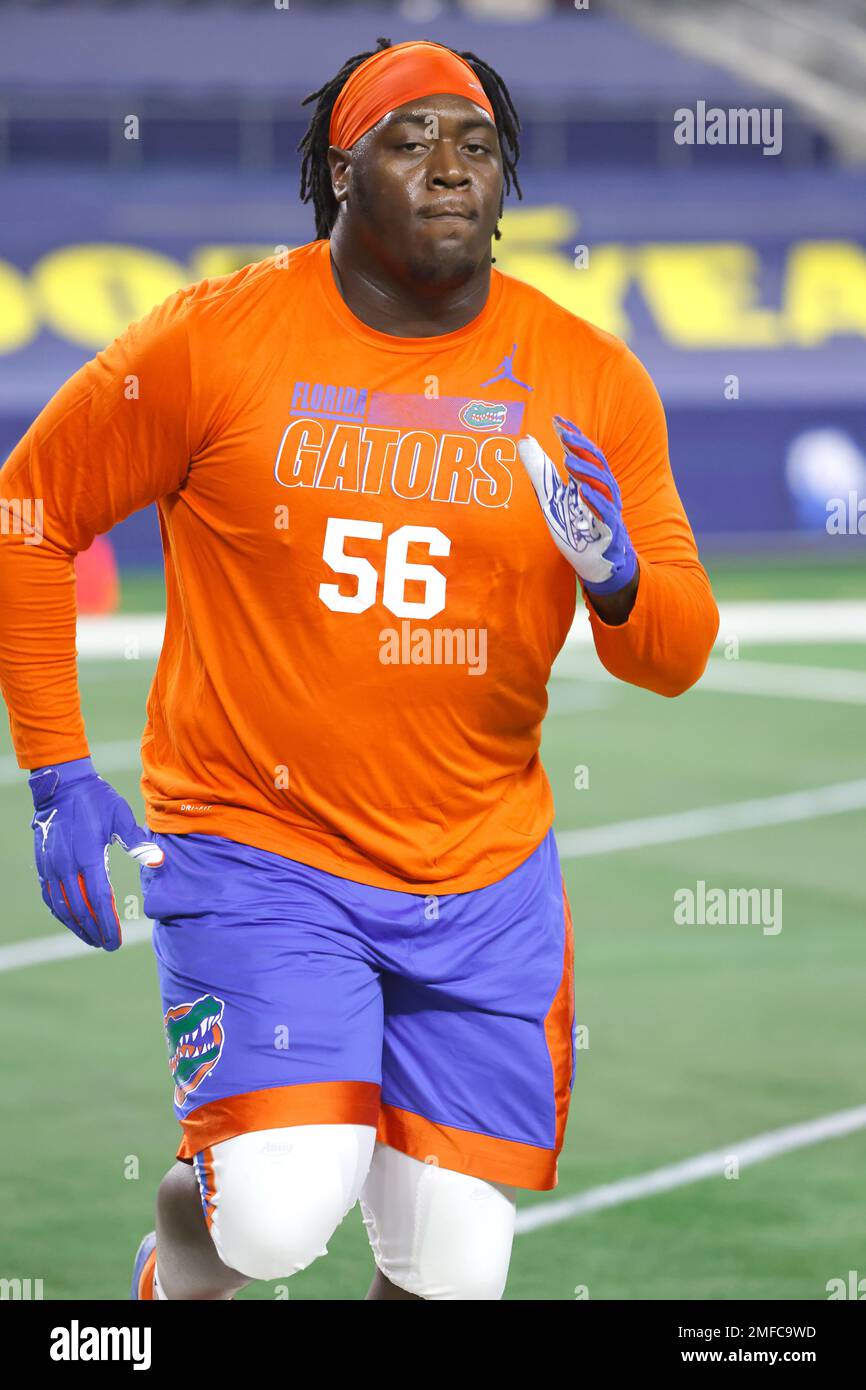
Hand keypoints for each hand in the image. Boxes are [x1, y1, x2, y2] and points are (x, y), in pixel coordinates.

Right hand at [28, 755, 164, 949]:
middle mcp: (65, 866)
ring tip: (90, 938)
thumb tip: (160, 861)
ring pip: (61, 906)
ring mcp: (51, 866)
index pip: (98, 900)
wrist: (62, 785)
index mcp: (87, 857)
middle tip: (107, 946)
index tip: (115, 941)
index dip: (106, 923)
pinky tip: (70, 919)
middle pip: (79, 909)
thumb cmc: (96, 800)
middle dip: (93, 930)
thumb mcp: (120, 817)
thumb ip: (137, 842)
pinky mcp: (43, 863)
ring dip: (76, 925)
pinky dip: (60, 911)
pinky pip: (49, 895)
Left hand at [518, 415, 636, 594]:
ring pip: (604, 484)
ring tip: (568, 460)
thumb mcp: (552, 498)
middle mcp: (602, 491)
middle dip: (581, 447)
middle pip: (596, 463)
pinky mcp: (610, 530)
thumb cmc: (577, 527)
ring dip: (586, 471)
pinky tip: (582, 491)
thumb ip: (540, 471)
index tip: (556, 420)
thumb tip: (525, 440)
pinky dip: (595, 501)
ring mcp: (608, 509)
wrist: (599, 563)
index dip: (572, 436)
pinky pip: (606, 513)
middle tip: (564, 435)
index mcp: (589, 480)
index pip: (584, 452)